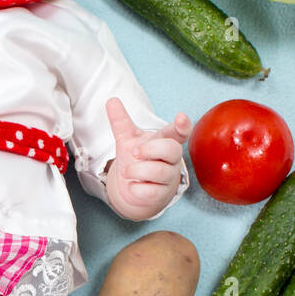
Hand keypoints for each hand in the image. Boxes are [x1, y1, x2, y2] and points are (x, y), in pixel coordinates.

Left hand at [104, 98, 190, 215]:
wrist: (135, 187)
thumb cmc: (137, 159)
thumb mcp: (127, 139)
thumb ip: (121, 121)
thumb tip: (111, 100)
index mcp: (165, 141)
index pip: (179, 132)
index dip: (182, 125)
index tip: (181, 117)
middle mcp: (171, 159)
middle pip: (172, 150)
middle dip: (151, 149)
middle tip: (134, 152)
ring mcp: (168, 177)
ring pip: (160, 172)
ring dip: (138, 170)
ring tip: (127, 171)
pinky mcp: (161, 195)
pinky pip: (151, 192)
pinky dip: (136, 188)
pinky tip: (132, 185)